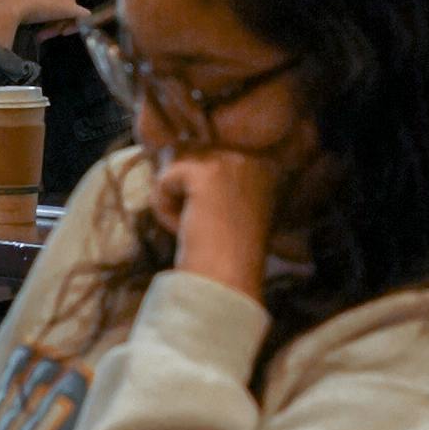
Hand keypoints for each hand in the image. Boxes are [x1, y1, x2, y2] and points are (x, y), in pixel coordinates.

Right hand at [0, 0, 84, 52]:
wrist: (9, 3)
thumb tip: (41, 10)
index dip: (51, 7)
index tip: (40, 18)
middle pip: (66, 2)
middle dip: (56, 17)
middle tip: (42, 30)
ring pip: (71, 11)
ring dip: (59, 23)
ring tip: (43, 34)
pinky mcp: (71, 7)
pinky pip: (82, 18)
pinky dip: (75, 26)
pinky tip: (63, 32)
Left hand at [150, 139, 282, 301]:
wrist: (227, 279)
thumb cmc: (228, 251)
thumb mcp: (233, 204)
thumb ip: (217, 176)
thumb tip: (177, 150)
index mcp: (264, 163)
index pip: (209, 154)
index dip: (198, 188)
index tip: (217, 220)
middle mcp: (253, 155)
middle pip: (190, 153)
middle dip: (185, 190)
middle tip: (205, 224)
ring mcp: (231, 161)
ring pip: (175, 164)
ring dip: (174, 198)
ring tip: (195, 225)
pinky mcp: (206, 173)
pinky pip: (163, 181)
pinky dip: (164, 209)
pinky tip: (186, 228)